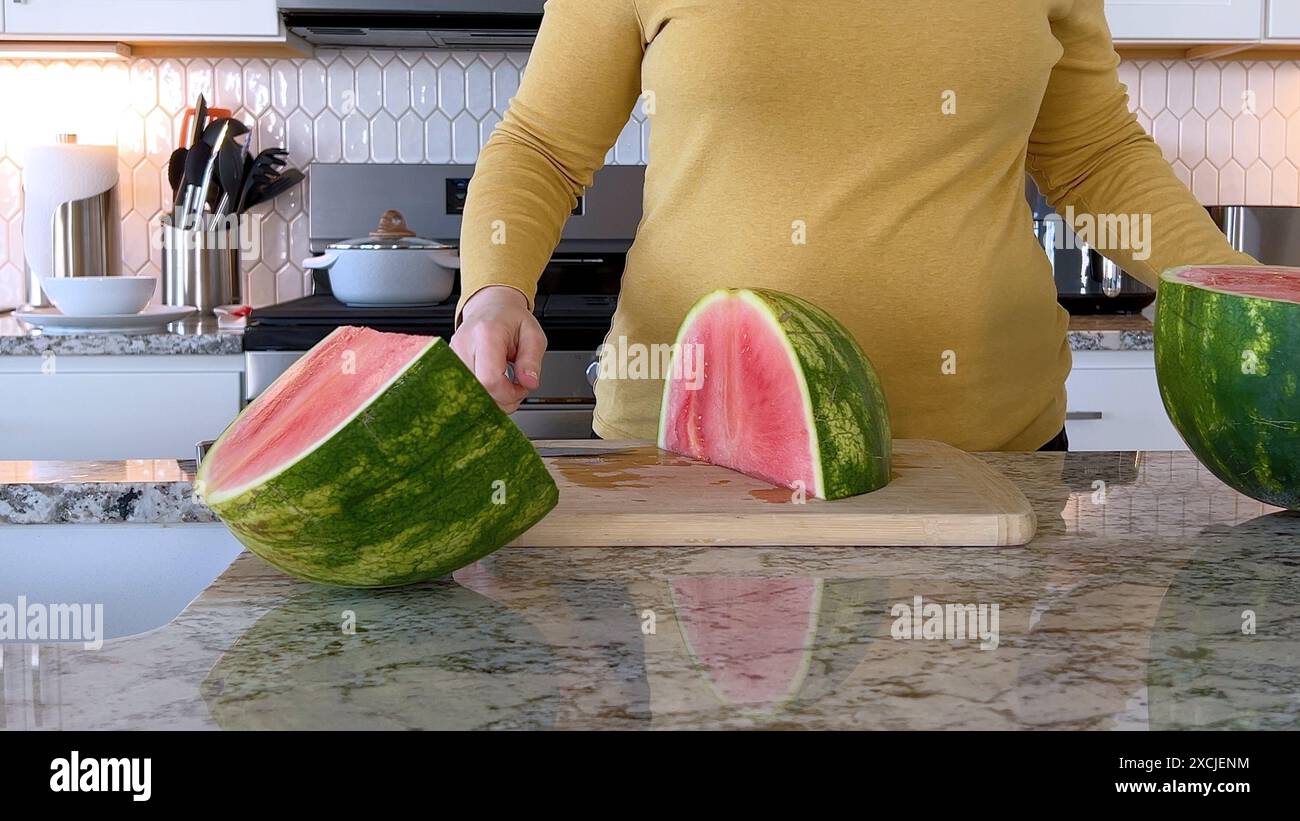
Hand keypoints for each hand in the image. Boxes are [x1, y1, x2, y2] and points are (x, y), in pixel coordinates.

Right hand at [450, 286, 545, 413]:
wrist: (491, 307)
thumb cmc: (511, 320)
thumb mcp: (533, 335)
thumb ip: (532, 360)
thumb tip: (528, 383)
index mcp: (486, 333)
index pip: (490, 380)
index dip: (508, 394)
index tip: (521, 388)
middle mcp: (464, 344)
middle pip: (478, 391)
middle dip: (502, 400)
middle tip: (516, 388)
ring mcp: (453, 355)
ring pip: (470, 394)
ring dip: (492, 397)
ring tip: (506, 384)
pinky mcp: (449, 364)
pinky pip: (465, 390)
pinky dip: (482, 393)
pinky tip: (494, 384)